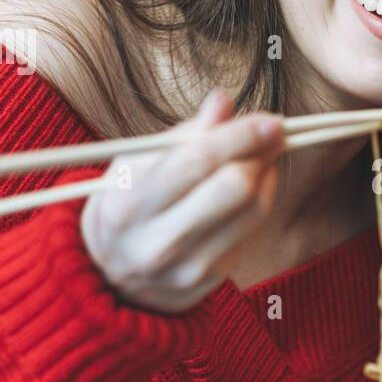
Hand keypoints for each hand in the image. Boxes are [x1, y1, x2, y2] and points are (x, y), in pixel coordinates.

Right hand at [80, 89, 283, 312]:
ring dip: (268, 175)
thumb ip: (183, 135)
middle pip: (235, 188)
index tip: (271, 120)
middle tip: (272, 135)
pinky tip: (252, 187)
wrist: (109, 276)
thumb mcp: (134, 164)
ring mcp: (188, 267)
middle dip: (261, 154)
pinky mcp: (212, 279)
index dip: (241, 136)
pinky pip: (252, 231)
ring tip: (262, 157)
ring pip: (254, 211)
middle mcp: (158, 242)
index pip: (198, 161)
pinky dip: (260, 201)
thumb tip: (223, 102)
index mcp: (129, 204)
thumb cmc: (125, 205)